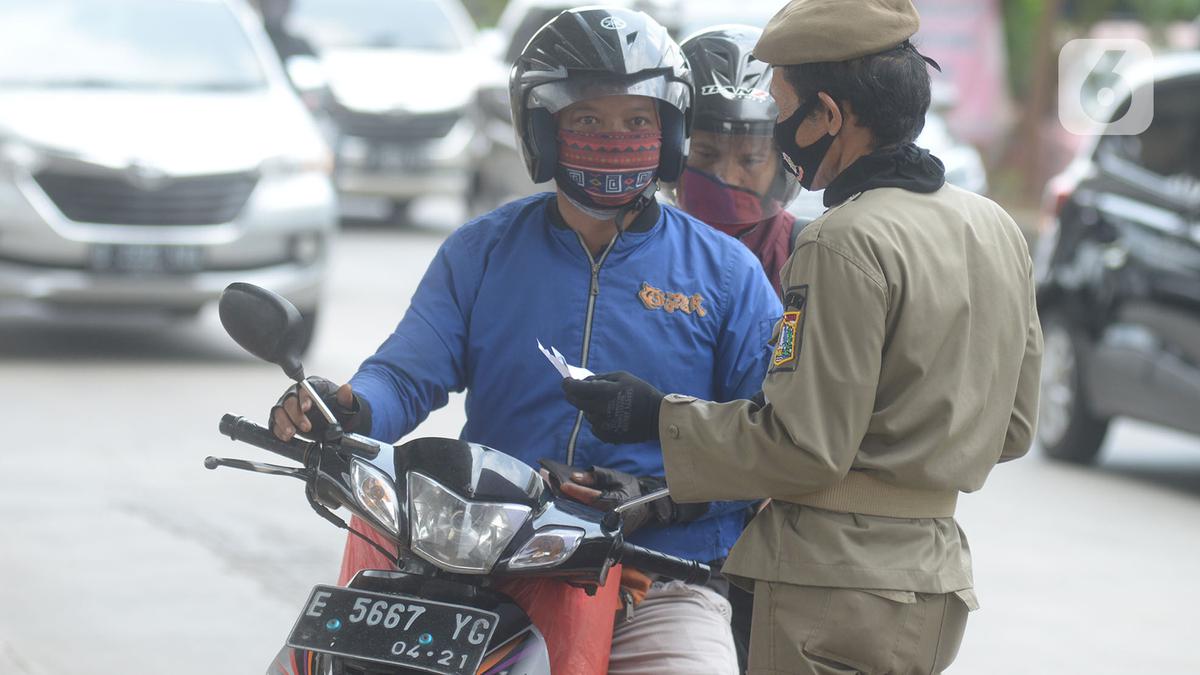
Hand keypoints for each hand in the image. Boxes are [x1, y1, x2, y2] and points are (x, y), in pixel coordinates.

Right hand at [269, 376, 366, 440]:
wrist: (333, 421)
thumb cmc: (336, 409)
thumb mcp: (344, 405)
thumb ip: (345, 397)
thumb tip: (346, 388)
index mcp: (311, 387)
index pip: (304, 388)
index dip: (304, 398)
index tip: (307, 408)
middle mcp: (296, 395)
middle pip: (290, 400)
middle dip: (295, 415)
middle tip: (306, 427)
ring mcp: (287, 407)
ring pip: (279, 411)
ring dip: (284, 422)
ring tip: (291, 433)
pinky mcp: (283, 418)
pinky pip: (275, 422)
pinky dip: (278, 430)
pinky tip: (285, 436)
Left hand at [548, 466, 706, 534]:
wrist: (646, 506)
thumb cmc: (629, 488)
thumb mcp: (616, 477)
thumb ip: (596, 477)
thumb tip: (576, 477)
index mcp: (616, 503)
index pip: (592, 498)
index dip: (577, 491)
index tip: (562, 484)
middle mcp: (610, 519)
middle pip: (581, 510)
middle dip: (564, 498)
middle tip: (548, 487)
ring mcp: (606, 530)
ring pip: (581, 518)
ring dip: (564, 506)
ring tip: (550, 493)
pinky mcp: (602, 535)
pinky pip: (584, 523)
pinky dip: (571, 514)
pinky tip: (559, 505)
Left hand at [561, 371, 664, 443]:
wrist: (657, 417)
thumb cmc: (641, 392)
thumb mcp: (622, 377)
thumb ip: (600, 378)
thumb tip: (583, 381)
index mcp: (603, 393)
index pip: (575, 389)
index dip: (567, 384)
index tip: (566, 381)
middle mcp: (600, 410)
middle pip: (576, 402)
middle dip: (574, 394)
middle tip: (578, 390)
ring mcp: (602, 425)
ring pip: (586, 414)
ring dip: (590, 407)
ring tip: (606, 404)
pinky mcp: (606, 436)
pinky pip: (594, 426)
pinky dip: (598, 420)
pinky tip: (611, 416)